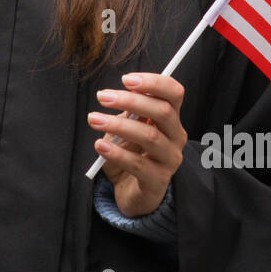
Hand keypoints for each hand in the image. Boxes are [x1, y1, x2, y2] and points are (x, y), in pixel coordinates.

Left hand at [89, 73, 187, 217]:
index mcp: (170, 119)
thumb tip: (113, 96)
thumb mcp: (128, 128)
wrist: (132, 192)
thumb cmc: (131, 153)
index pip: (174, 93)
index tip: (126, 79)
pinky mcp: (158, 182)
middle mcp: (176, 137)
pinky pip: (138, 164)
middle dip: (131, 101)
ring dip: (118, 125)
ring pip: (149, 136)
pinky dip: (117, 153)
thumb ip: (128, 113)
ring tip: (94, 120)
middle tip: (103, 97)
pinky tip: (100, 146)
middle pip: (162, 112)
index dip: (153, 83)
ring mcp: (170, 160)